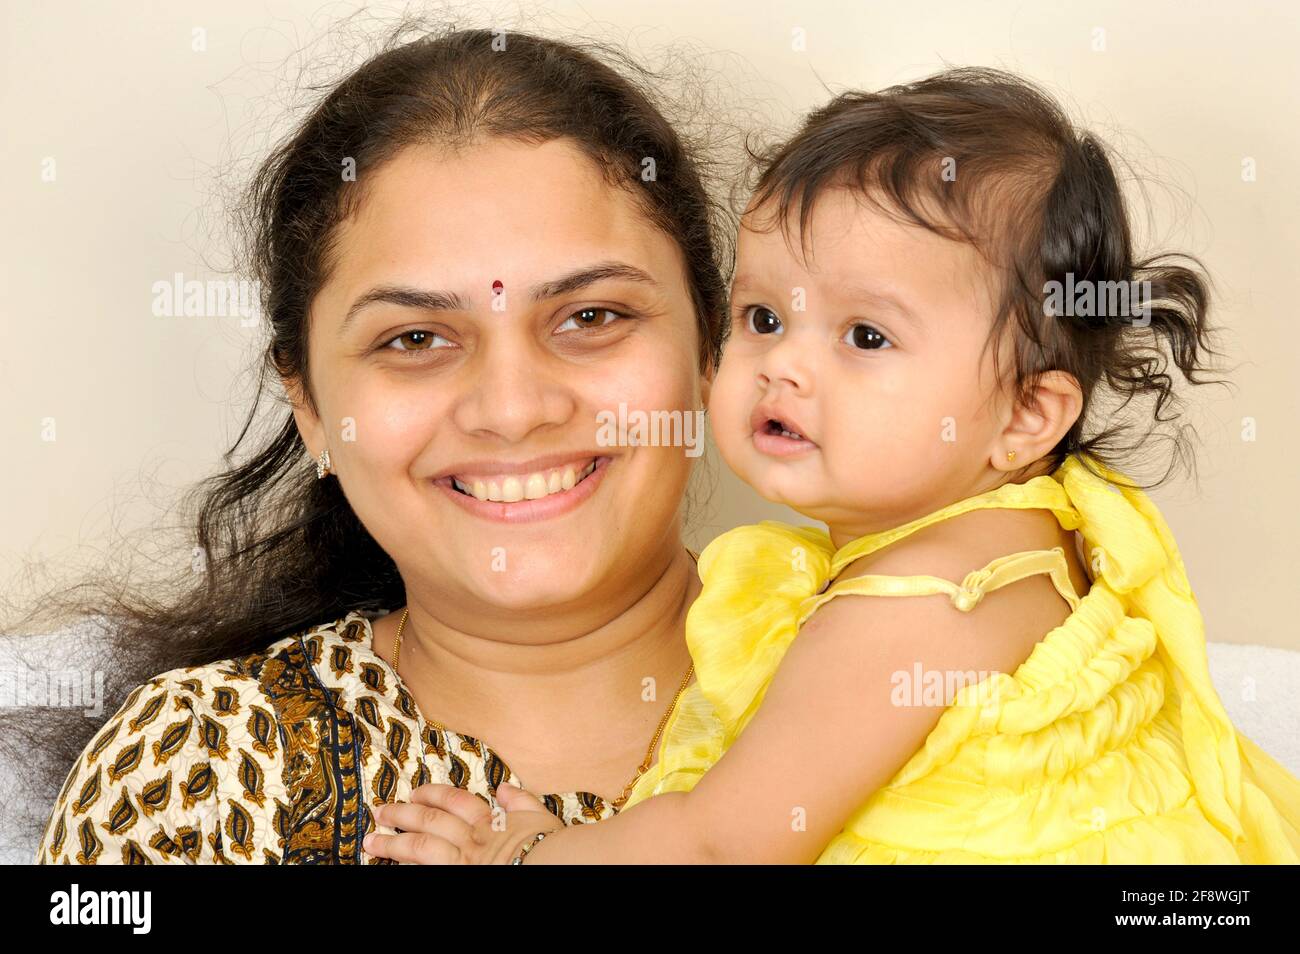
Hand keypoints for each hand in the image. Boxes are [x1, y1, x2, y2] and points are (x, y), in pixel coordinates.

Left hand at [363, 782, 563, 863]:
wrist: (553, 866)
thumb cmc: (551, 847)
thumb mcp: (541, 817)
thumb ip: (522, 802)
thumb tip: (504, 788)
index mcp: (488, 823)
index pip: (454, 802)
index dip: (432, 794)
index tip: (415, 791)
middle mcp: (470, 841)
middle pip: (429, 821)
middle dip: (402, 815)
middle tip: (379, 811)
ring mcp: (461, 863)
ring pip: (419, 849)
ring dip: (392, 843)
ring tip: (371, 841)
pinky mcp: (457, 879)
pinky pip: (425, 874)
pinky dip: (407, 870)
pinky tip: (391, 867)